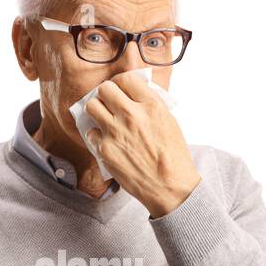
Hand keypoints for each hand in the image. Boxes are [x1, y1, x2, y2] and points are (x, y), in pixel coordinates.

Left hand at [84, 70, 201, 217]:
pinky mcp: (105, 149)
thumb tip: (135, 95)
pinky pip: (91, 133)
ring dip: (97, 110)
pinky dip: (97, 136)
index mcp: (151, 105)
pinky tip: (107, 141)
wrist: (169, 186)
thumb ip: (151, 105)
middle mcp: (131, 115)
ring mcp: (116, 132)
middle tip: (110, 103)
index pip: (126, 79)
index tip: (121, 90)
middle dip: (106, 95)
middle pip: (105, 89)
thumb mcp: (169, 121)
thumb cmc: (173, 156)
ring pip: (92, 106)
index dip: (122, 84)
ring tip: (104, 118)